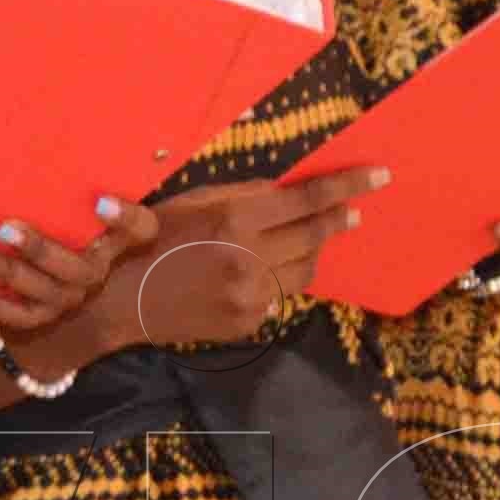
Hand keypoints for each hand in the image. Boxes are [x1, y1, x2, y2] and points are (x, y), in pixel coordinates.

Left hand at [0, 200, 154, 355]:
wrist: (63, 257)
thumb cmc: (72, 218)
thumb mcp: (85, 200)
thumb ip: (87, 185)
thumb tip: (84, 179)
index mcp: (115, 241)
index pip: (136, 227)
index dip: (123, 217)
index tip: (101, 201)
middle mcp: (93, 274)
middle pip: (75, 269)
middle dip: (38, 249)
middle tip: (4, 228)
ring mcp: (65, 298)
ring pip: (42, 294)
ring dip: (8, 274)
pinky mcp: (38, 314)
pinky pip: (16, 316)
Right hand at [67, 173, 372, 356]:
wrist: (120, 304)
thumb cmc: (146, 242)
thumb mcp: (188, 203)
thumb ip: (240, 196)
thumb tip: (284, 189)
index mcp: (234, 221)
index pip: (306, 199)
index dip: (346, 186)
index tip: (380, 177)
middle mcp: (250, 259)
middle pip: (314, 236)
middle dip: (339, 218)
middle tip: (356, 210)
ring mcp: (252, 296)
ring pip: (304, 270)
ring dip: (312, 251)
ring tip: (309, 240)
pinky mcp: (248, 322)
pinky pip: (279, 296)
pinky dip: (279, 279)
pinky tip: (264, 271)